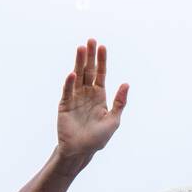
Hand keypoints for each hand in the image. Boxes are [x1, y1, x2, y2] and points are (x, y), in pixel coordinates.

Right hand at [56, 38, 128, 161]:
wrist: (80, 151)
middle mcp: (86, 94)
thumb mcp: (113, 121)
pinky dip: (70, 83)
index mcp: (99, 96)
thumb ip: (120, 102)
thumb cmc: (98, 138)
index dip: (101, 61)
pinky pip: (67, 91)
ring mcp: (75, 98)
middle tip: (91, 40)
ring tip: (81, 49)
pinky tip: (73, 74)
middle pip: (88, 71)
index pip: (100, 74)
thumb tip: (126, 83)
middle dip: (90, 56)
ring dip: (79, 63)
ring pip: (77, 76)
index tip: (102, 47)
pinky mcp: (65, 105)